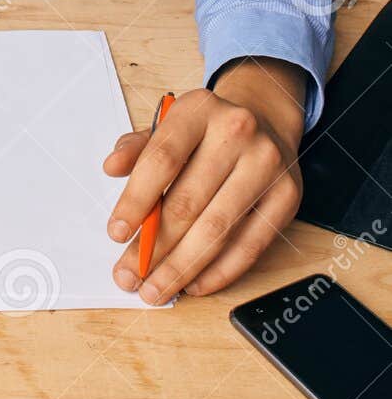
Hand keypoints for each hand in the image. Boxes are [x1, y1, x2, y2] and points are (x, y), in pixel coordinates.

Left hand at [102, 60, 305, 303]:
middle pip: (188, 201)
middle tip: (129, 275)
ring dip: (182, 268)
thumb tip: (111, 166)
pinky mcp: (287, 197)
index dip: (136, 200)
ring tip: (156, 289)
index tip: (116, 233)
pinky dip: (218, 272)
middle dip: (154, 247)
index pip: (162, 159)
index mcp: (199, 110)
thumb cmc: (206, 131)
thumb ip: (138, 148)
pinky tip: (193, 284)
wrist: (264, 119)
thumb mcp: (168, 125)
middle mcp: (237, 132)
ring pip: (218, 229)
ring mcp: (266, 165)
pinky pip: (250, 245)